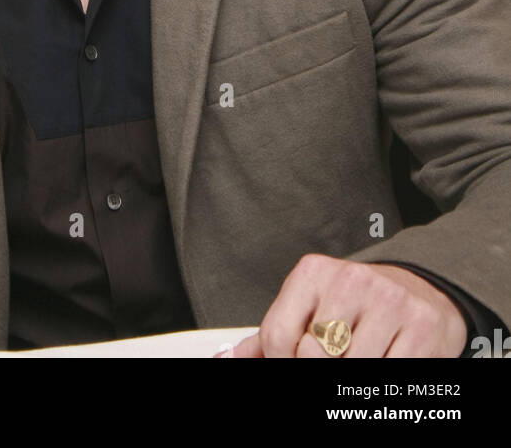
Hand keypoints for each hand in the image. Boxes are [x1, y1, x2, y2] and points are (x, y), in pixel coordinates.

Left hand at [231, 253, 468, 357]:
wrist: (421, 288)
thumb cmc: (356, 303)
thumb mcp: (310, 305)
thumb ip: (274, 333)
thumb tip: (230, 359)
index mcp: (314, 273)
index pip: (277, 336)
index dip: (282, 361)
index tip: (294, 360)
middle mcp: (351, 280)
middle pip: (312, 356)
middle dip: (318, 368)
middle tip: (331, 359)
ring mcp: (389, 303)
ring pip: (351, 369)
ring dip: (352, 376)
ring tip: (357, 357)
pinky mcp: (422, 328)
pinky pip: (388, 374)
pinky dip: (380, 379)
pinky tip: (382, 359)